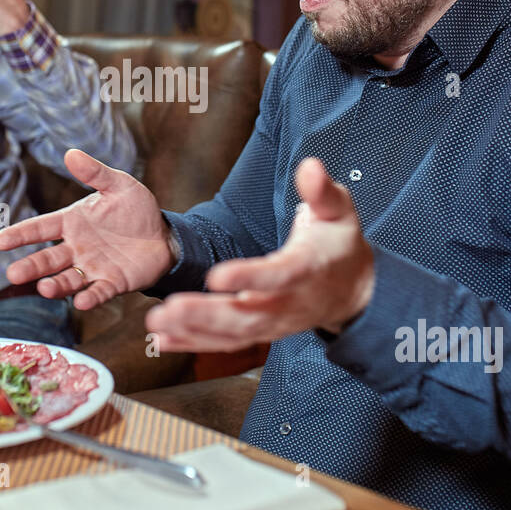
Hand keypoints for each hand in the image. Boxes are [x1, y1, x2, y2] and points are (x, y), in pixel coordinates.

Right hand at [0, 149, 177, 309]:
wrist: (164, 235)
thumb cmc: (136, 210)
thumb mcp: (118, 185)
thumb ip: (95, 173)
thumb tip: (70, 153)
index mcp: (73, 223)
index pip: (41, 228)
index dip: (20, 234)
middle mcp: (77, 248)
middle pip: (48, 259)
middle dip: (31, 267)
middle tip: (12, 275)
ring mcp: (93, 268)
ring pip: (68, 280)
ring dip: (56, 285)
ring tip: (45, 288)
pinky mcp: (113, 283)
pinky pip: (98, 292)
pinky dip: (89, 298)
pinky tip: (80, 302)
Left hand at [145, 158, 375, 351]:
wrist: (354, 289)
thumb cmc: (339, 244)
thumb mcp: (339, 211)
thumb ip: (321, 191)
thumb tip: (310, 166)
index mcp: (308, 270)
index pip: (277, 276)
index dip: (248, 277)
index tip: (216, 276)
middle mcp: (289, 303)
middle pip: (246, 314)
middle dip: (205, 314)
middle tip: (167, 309)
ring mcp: (274, 323)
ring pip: (232, 334)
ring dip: (192, 331)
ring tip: (156, 323)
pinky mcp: (260, 331)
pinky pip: (226, 342)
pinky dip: (193, 342)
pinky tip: (163, 339)